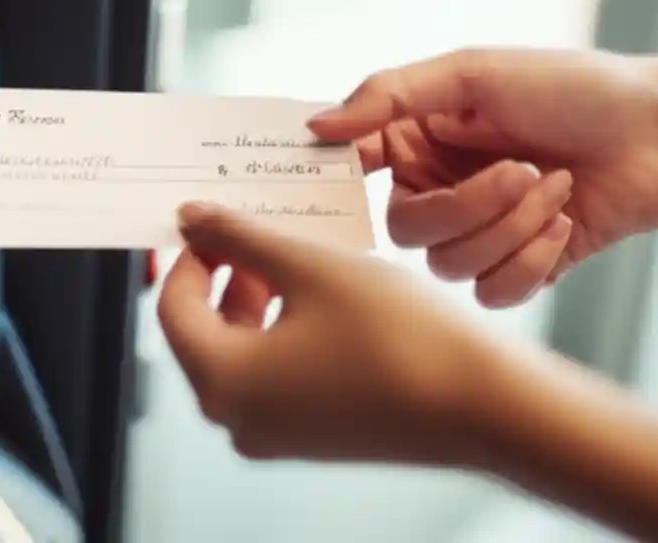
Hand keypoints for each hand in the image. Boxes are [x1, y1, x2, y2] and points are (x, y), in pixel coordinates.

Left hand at [157, 202, 500, 464]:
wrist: (484, 406)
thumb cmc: (399, 338)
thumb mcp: (309, 267)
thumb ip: (240, 238)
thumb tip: (192, 219)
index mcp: (222, 382)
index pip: (173, 306)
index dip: (190, 254)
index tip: (214, 220)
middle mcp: (238, 420)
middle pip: (202, 332)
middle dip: (224, 275)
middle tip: (258, 231)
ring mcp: (275, 435)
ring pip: (240, 353)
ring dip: (256, 300)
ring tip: (296, 257)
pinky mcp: (311, 436)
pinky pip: (273, 376)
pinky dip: (282, 331)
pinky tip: (321, 296)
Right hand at [308, 48, 657, 305]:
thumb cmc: (569, 89)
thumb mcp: (473, 72)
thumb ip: (390, 95)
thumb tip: (317, 125)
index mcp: (415, 141)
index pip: (352, 172)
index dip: (343, 184)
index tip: (356, 179)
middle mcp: (436, 191)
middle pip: (406, 232)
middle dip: (469, 208)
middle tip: (522, 170)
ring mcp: (474, 235)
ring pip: (450, 265)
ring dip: (514, 226)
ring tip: (557, 185)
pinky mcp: (515, 271)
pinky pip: (492, 293)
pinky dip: (532, 260)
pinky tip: (564, 224)